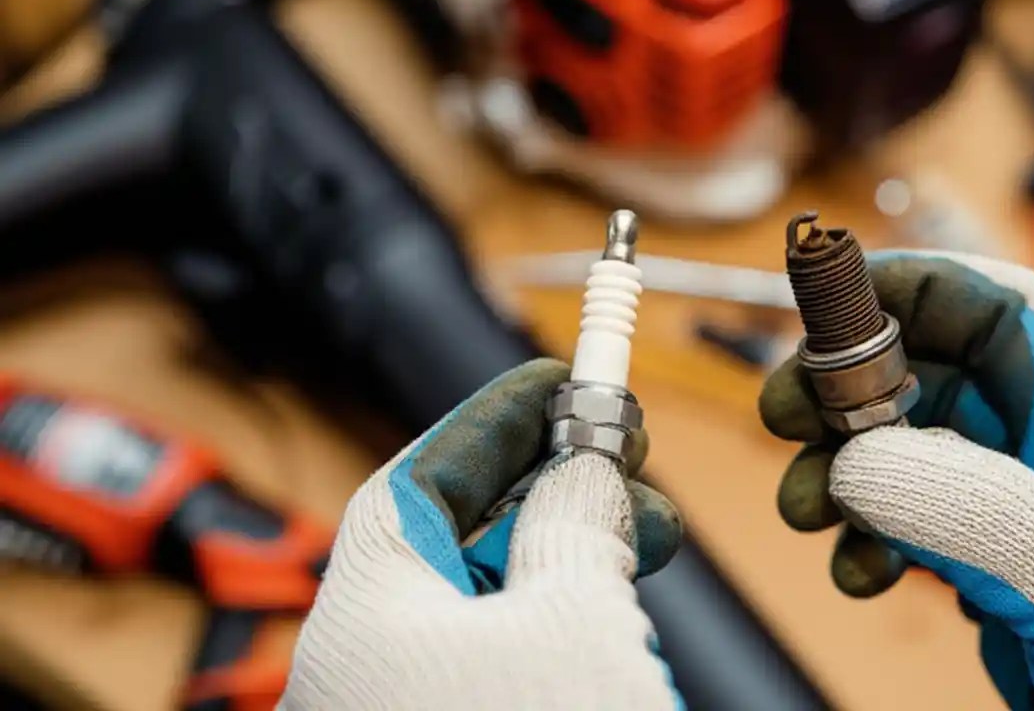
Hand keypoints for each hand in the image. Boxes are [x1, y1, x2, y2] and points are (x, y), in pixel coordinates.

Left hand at [282, 359, 682, 709]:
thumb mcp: (576, 619)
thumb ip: (576, 524)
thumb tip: (583, 469)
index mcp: (363, 618)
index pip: (418, 482)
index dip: (494, 422)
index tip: (555, 380)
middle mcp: (369, 664)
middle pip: (454, 540)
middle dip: (549, 489)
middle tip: (621, 451)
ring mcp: (408, 702)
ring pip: (487, 605)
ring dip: (567, 558)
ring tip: (646, 531)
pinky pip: (501, 660)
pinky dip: (559, 623)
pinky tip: (618, 611)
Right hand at [760, 252, 1033, 709]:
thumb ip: (978, 506)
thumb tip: (858, 459)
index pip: (1000, 311)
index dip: (912, 288)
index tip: (827, 297)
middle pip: (930, 378)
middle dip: (847, 393)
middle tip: (784, 416)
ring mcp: (1023, 511)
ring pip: (904, 457)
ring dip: (842, 475)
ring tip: (806, 510)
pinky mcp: (997, 571)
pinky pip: (907, 530)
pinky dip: (866, 543)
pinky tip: (859, 573)